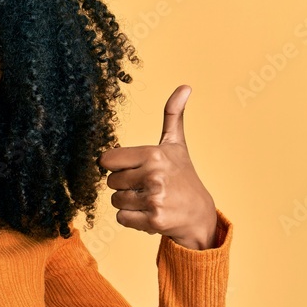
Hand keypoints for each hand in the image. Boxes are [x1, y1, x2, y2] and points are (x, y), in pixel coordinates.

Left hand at [98, 85, 217, 249]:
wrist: (199, 213)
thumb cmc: (182, 176)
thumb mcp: (176, 145)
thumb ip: (173, 115)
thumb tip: (185, 86)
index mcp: (153, 154)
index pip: (107, 161)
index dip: (117, 167)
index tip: (134, 168)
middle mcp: (153, 175)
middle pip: (110, 183)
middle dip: (125, 186)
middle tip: (148, 186)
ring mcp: (154, 198)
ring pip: (115, 201)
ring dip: (129, 203)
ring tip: (150, 199)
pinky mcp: (153, 220)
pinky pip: (121, 219)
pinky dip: (132, 220)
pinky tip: (150, 213)